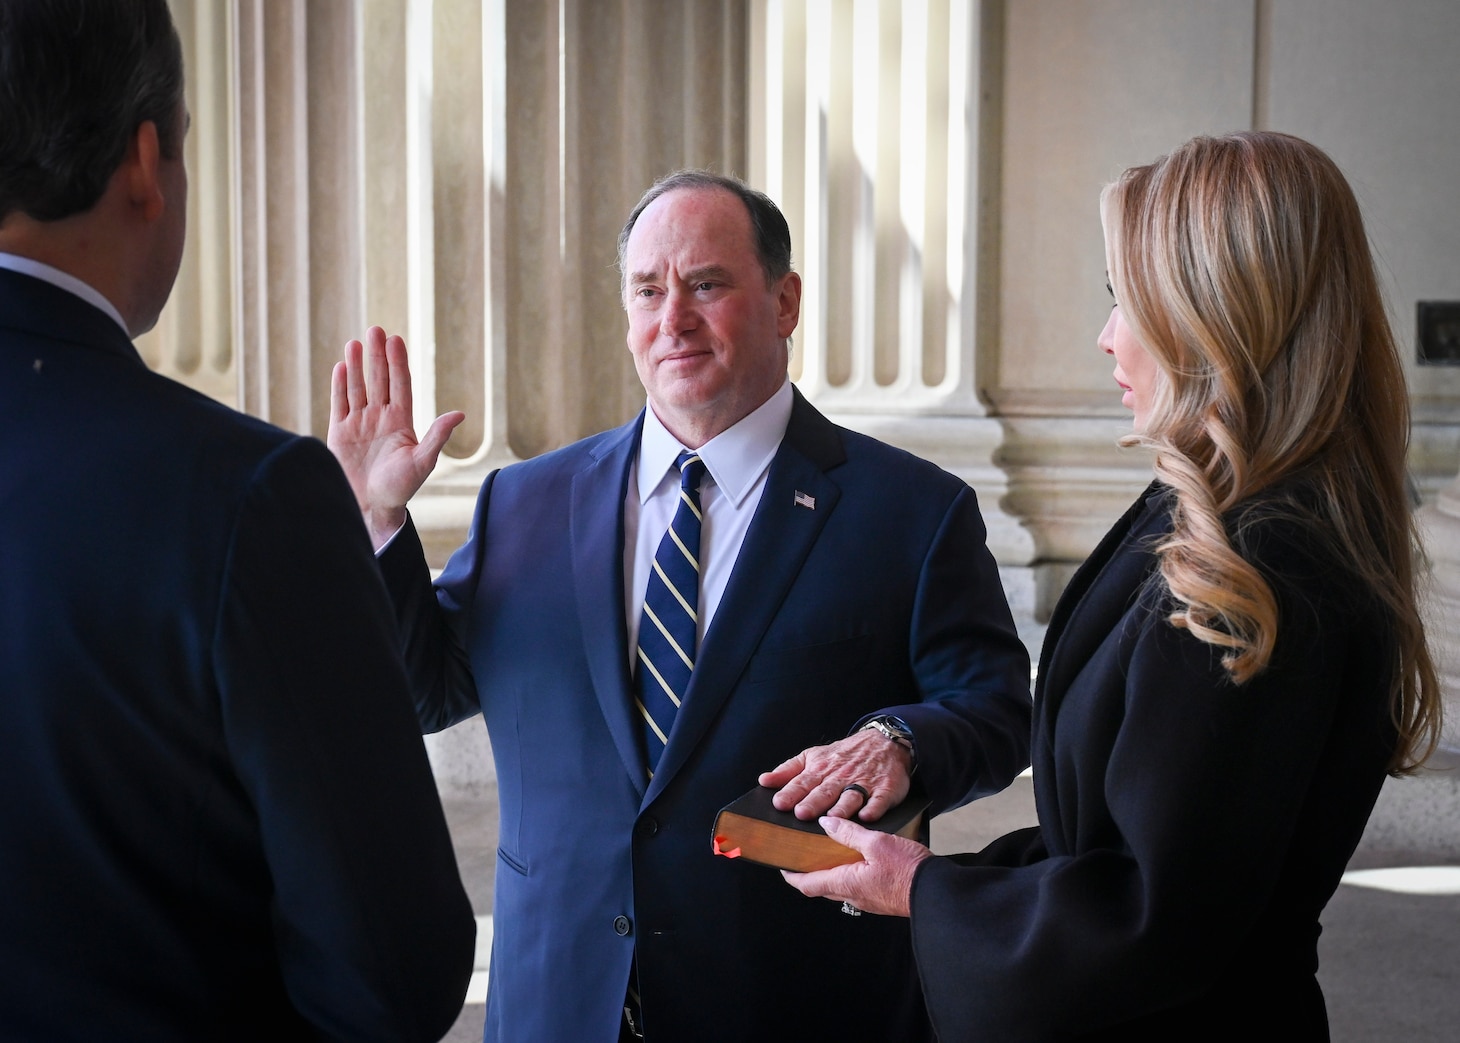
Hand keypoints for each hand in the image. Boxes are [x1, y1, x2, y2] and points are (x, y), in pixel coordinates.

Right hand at [327, 326, 464, 549]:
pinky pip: (339, 403)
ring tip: (356, 342)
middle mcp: (380, 419)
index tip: (396, 340)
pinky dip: (340, 385)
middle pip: (378, 380)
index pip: (400, 385)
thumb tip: (460, 414)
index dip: (397, 363)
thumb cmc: (400, 488)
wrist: (371, 508)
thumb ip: (438, 436)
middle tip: (376, 330)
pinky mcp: (340, 433)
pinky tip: (341, 365)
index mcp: (401, 423)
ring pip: (358, 388)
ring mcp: (359, 424)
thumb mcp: (422, 461)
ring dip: (357, 365)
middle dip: (377, 356)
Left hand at [758, 728, 911, 821]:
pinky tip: (867, 817)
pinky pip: (880, 800)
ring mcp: (864, 784)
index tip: (779, 803)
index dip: (791, 793)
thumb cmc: (843, 755)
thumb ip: (788, 771)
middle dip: (813, 802)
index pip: (803, 782)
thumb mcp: (813, 756)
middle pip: (825, 792)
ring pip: (851, 797)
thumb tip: (764, 781)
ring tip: (831, 819)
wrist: (883, 742)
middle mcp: (841, 777)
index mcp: (821, 770)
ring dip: (841, 808)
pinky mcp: (885, 790)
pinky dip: (874, 808)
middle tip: (801, 814)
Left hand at [781, 816, 931, 916]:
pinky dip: (848, 872)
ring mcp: (868, 899)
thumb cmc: (908, 871)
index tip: (781, 864)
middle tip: (802, 854)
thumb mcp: (877, 843)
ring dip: (829, 871)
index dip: (791, 874)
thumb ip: (849, 833)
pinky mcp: (881, 897)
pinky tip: (857, 857)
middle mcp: (853, 895)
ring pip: (839, 885)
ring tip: (827, 851)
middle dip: (808, 871)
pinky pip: (857, 885)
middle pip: (821, 886)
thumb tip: (826, 823)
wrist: (938, 893)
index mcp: (846, 883)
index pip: (807, 884)